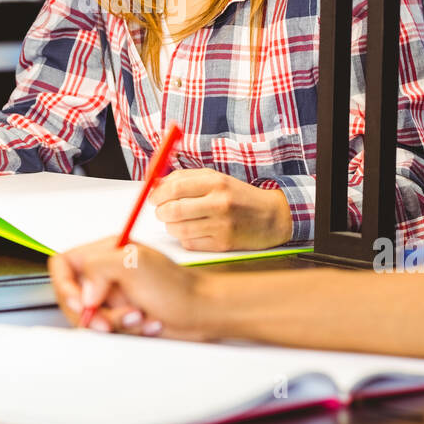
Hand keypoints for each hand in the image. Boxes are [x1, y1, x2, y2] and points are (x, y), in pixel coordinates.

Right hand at [48, 237, 213, 339]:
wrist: (202, 311)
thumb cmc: (178, 286)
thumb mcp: (135, 264)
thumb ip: (99, 268)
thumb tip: (83, 291)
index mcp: (106, 252)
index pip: (63, 264)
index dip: (65, 285)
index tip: (81, 301)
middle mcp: (107, 273)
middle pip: (73, 296)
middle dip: (91, 313)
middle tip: (107, 321)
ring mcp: (114, 296)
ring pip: (90, 317)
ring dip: (114, 323)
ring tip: (138, 317)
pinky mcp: (122, 316)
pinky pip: (108, 330)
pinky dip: (127, 330)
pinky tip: (147, 323)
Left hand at [148, 168, 291, 250]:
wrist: (271, 217)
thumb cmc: (238, 196)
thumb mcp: (216, 179)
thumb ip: (186, 178)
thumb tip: (155, 185)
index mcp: (216, 182)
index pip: (175, 187)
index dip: (158, 194)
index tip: (153, 198)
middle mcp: (219, 203)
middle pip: (173, 210)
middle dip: (160, 212)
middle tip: (161, 211)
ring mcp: (221, 225)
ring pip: (178, 229)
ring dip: (171, 226)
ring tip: (176, 221)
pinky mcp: (223, 244)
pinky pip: (190, 243)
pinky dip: (184, 237)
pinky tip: (192, 231)